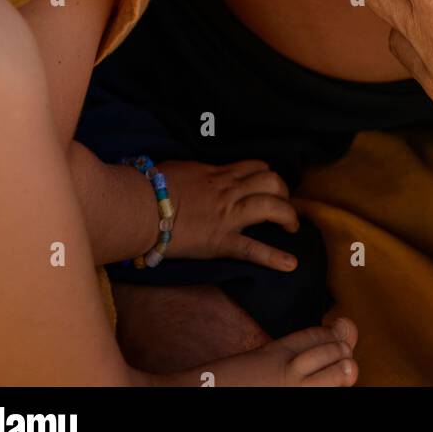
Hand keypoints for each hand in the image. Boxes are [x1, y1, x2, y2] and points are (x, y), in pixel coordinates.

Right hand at [164, 159, 299, 269]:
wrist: (140, 207)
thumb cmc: (151, 186)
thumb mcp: (180, 168)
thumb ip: (197, 171)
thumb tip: (199, 173)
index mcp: (218, 174)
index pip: (253, 166)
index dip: (267, 174)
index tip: (269, 184)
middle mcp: (228, 191)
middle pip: (271, 181)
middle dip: (284, 191)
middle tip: (283, 205)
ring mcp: (227, 216)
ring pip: (271, 206)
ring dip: (288, 216)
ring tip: (292, 227)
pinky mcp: (221, 241)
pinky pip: (252, 249)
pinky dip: (273, 257)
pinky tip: (290, 264)